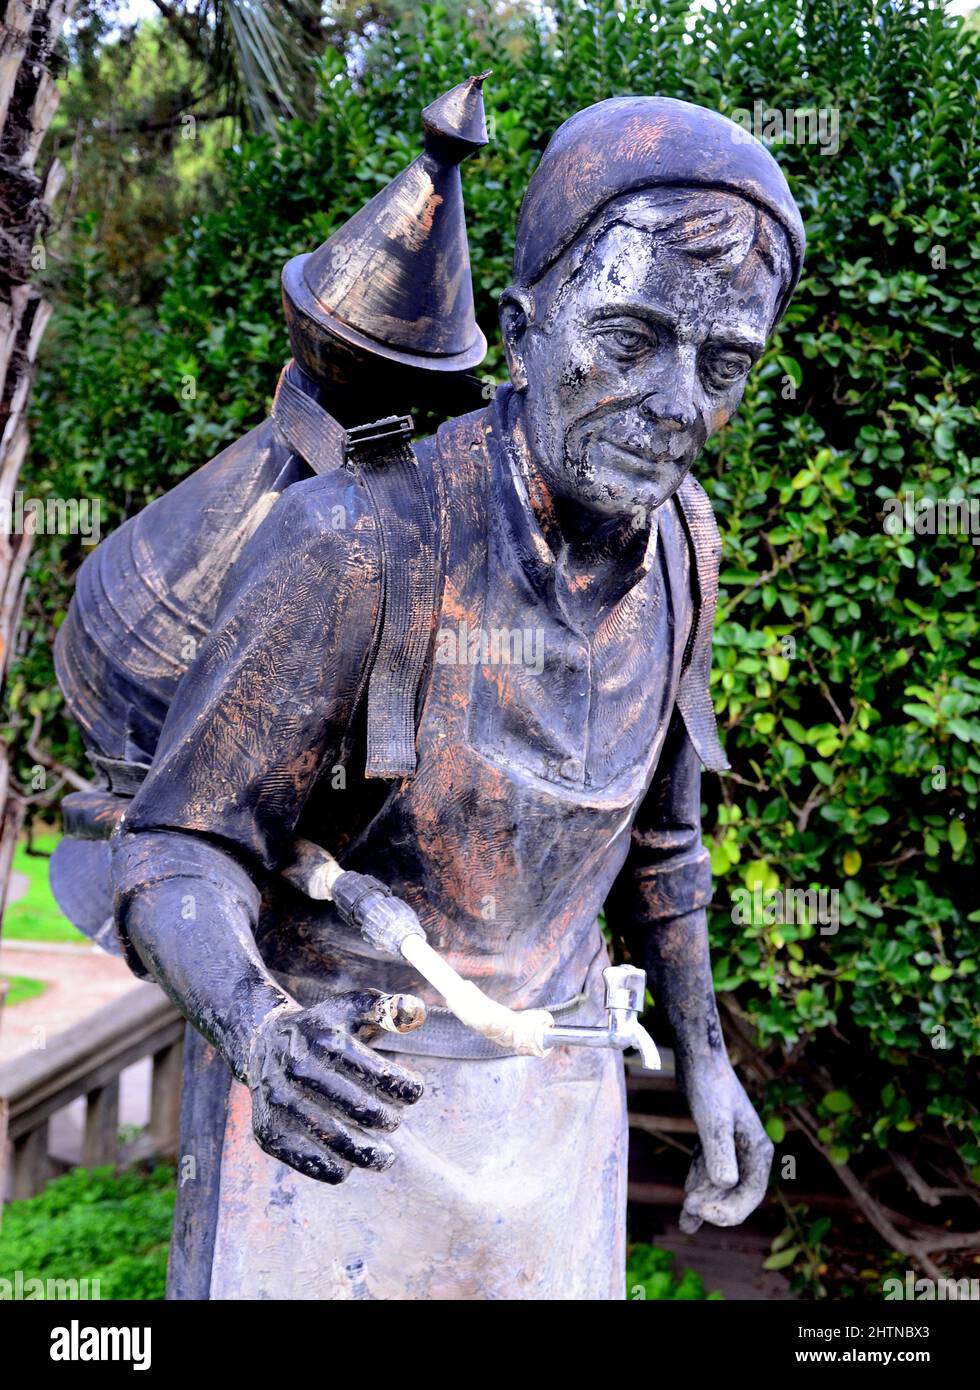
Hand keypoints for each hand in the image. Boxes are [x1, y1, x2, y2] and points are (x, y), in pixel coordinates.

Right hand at [245, 990, 423, 1183]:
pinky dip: (337, 1168)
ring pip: (337, 1142)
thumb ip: (388, 1010)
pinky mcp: (267, 1132)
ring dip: (369, 1155)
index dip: (407, 1088)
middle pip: (361, 1109)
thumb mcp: (352, 1009)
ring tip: (386, 1157)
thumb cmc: (323, 1028)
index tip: (416, 1091)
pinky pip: (310, 1163)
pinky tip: (350, 1162)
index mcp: (324, 1037)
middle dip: (389, 1120)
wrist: (262, 1042)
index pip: (380, 1073)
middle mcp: (298, 1069)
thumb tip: (416, 1013)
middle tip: (395, 1122)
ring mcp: (280, 1102)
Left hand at [678, 1054, 773, 1232]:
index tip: (702, 1211)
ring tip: (686, 1217)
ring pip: (721, 1184)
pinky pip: (710, 1170)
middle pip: (737, 1194)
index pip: (750, 1194)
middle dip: (715, 1206)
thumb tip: (725, 1184)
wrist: (699, 1057)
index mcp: (758, 1150)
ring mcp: (732, 1146)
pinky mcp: (715, 1139)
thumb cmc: (709, 1086)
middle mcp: (749, 1152)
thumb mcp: (713, 1120)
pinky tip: (687, 1193)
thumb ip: (719, 1152)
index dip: (728, 1210)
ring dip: (706, 1200)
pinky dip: (700, 1184)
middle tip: (688, 1210)